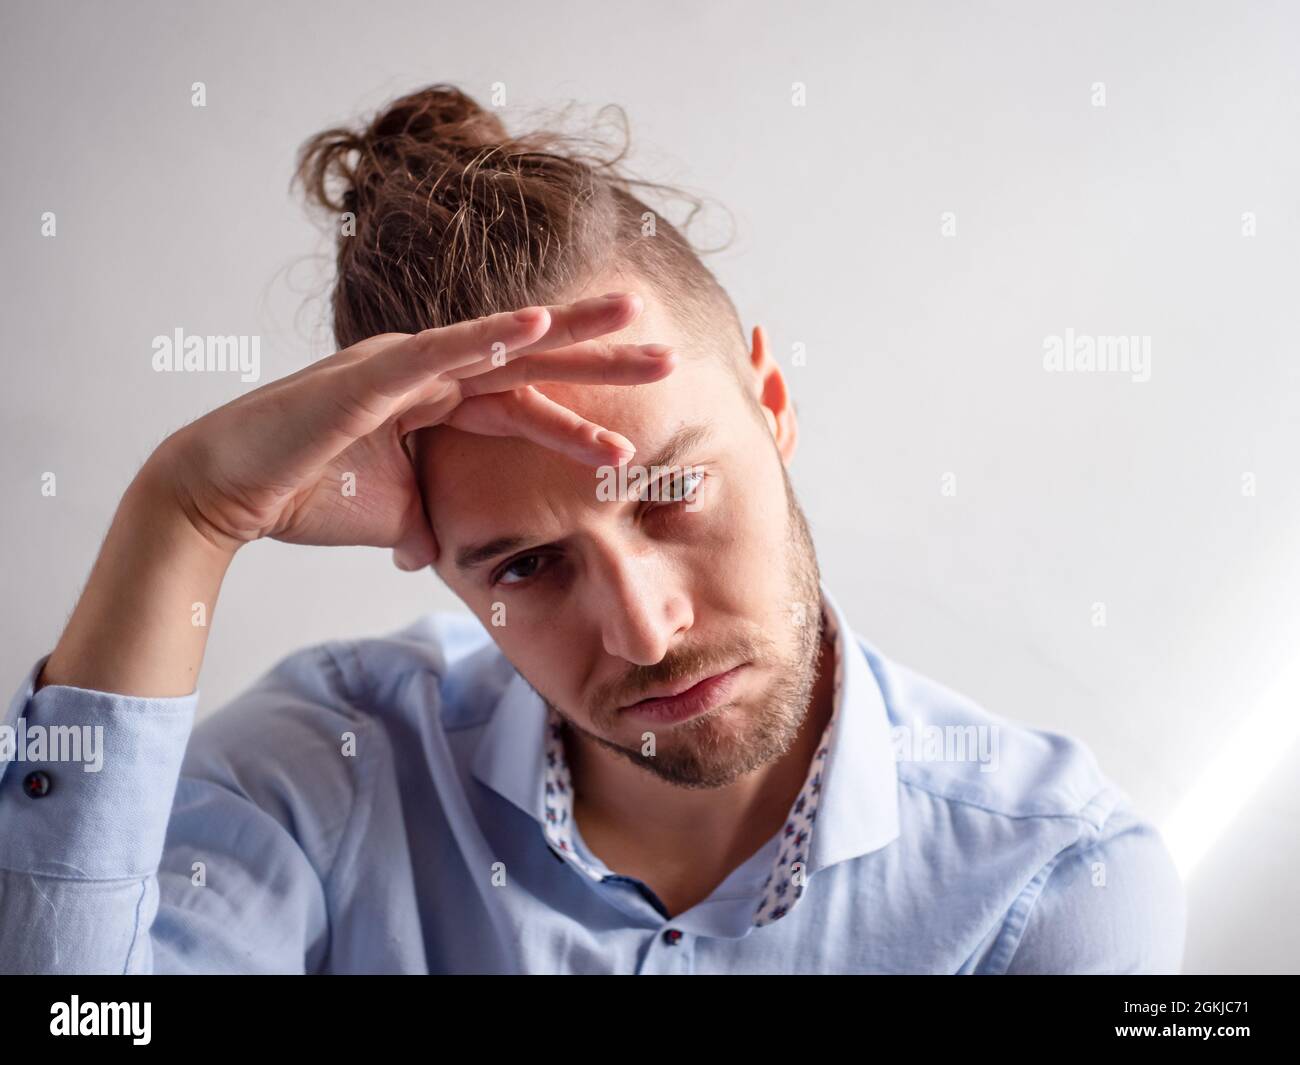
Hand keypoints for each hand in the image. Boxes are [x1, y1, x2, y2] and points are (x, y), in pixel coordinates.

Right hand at [149, 292, 673, 568]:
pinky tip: (540, 324)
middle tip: (670, 352)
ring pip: (501, 343)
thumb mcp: (398, 516)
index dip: (585, 411)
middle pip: (532, 360)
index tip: (642, 430)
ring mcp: (401, 363)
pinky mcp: (370, 373)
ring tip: (633, 320)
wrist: (230, 497)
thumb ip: (431, 521)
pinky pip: (442, 351)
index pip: (527, 401)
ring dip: (570, 333)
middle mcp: (428, 369)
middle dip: (602, 356)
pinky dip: (491, 336)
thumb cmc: (309, 497)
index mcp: (437, 397)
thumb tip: (438, 553)